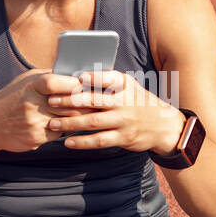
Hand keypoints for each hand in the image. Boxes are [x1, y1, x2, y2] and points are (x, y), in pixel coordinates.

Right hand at [0, 68, 85, 153]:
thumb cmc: (11, 98)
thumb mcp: (25, 81)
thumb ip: (48, 77)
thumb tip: (75, 72)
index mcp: (30, 86)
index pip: (54, 82)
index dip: (72, 83)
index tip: (86, 83)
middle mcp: (32, 104)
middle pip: (68, 104)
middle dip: (86, 103)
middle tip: (101, 100)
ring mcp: (34, 123)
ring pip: (68, 120)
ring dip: (81, 117)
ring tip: (93, 112)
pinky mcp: (36, 138)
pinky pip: (59, 134)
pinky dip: (65, 129)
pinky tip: (69, 124)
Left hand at [44, 68, 183, 153]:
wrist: (164, 126)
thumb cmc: (139, 102)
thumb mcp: (129, 86)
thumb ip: (108, 80)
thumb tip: (79, 74)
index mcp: (125, 86)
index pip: (107, 78)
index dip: (91, 77)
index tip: (74, 77)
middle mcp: (124, 103)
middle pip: (93, 101)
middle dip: (70, 101)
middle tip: (51, 100)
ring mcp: (123, 122)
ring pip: (93, 122)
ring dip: (71, 123)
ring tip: (53, 123)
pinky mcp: (123, 138)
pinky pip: (99, 141)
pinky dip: (82, 142)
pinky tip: (68, 142)